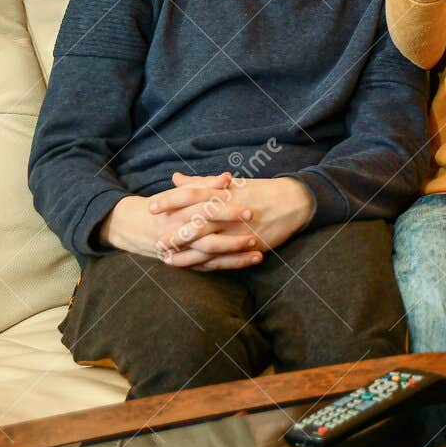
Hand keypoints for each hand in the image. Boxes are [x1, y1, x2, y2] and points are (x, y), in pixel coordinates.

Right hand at [99, 177, 262, 269]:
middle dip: (231, 230)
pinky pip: (212, 266)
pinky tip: (254, 260)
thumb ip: (204, 184)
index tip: (249, 207)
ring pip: (210, 253)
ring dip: (235, 251)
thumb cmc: (166, 206)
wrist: (136, 228)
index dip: (226, 207)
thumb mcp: (180, 193)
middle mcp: (179, 231)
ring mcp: (183, 249)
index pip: (204, 208)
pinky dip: (233, 264)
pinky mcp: (189, 262)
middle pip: (207, 232)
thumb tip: (227, 177)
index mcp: (178, 211)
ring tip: (258, 247)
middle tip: (256, 228)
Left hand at [153, 174, 313, 268]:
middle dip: (175, 233)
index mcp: (225, 192)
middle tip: (156, 241)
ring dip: (187, 254)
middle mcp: (230, 212)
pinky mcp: (250, 245)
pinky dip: (208, 264)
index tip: (152, 207)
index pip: (192, 194)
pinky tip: (193, 268)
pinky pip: (225, 258)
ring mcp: (240, 230)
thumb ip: (202, 181)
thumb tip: (175, 178)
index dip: (171, 201)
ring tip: (168, 259)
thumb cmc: (261, 190)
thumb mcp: (233, 183)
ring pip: (209, 244)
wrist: (294, 202)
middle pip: (197, 222)